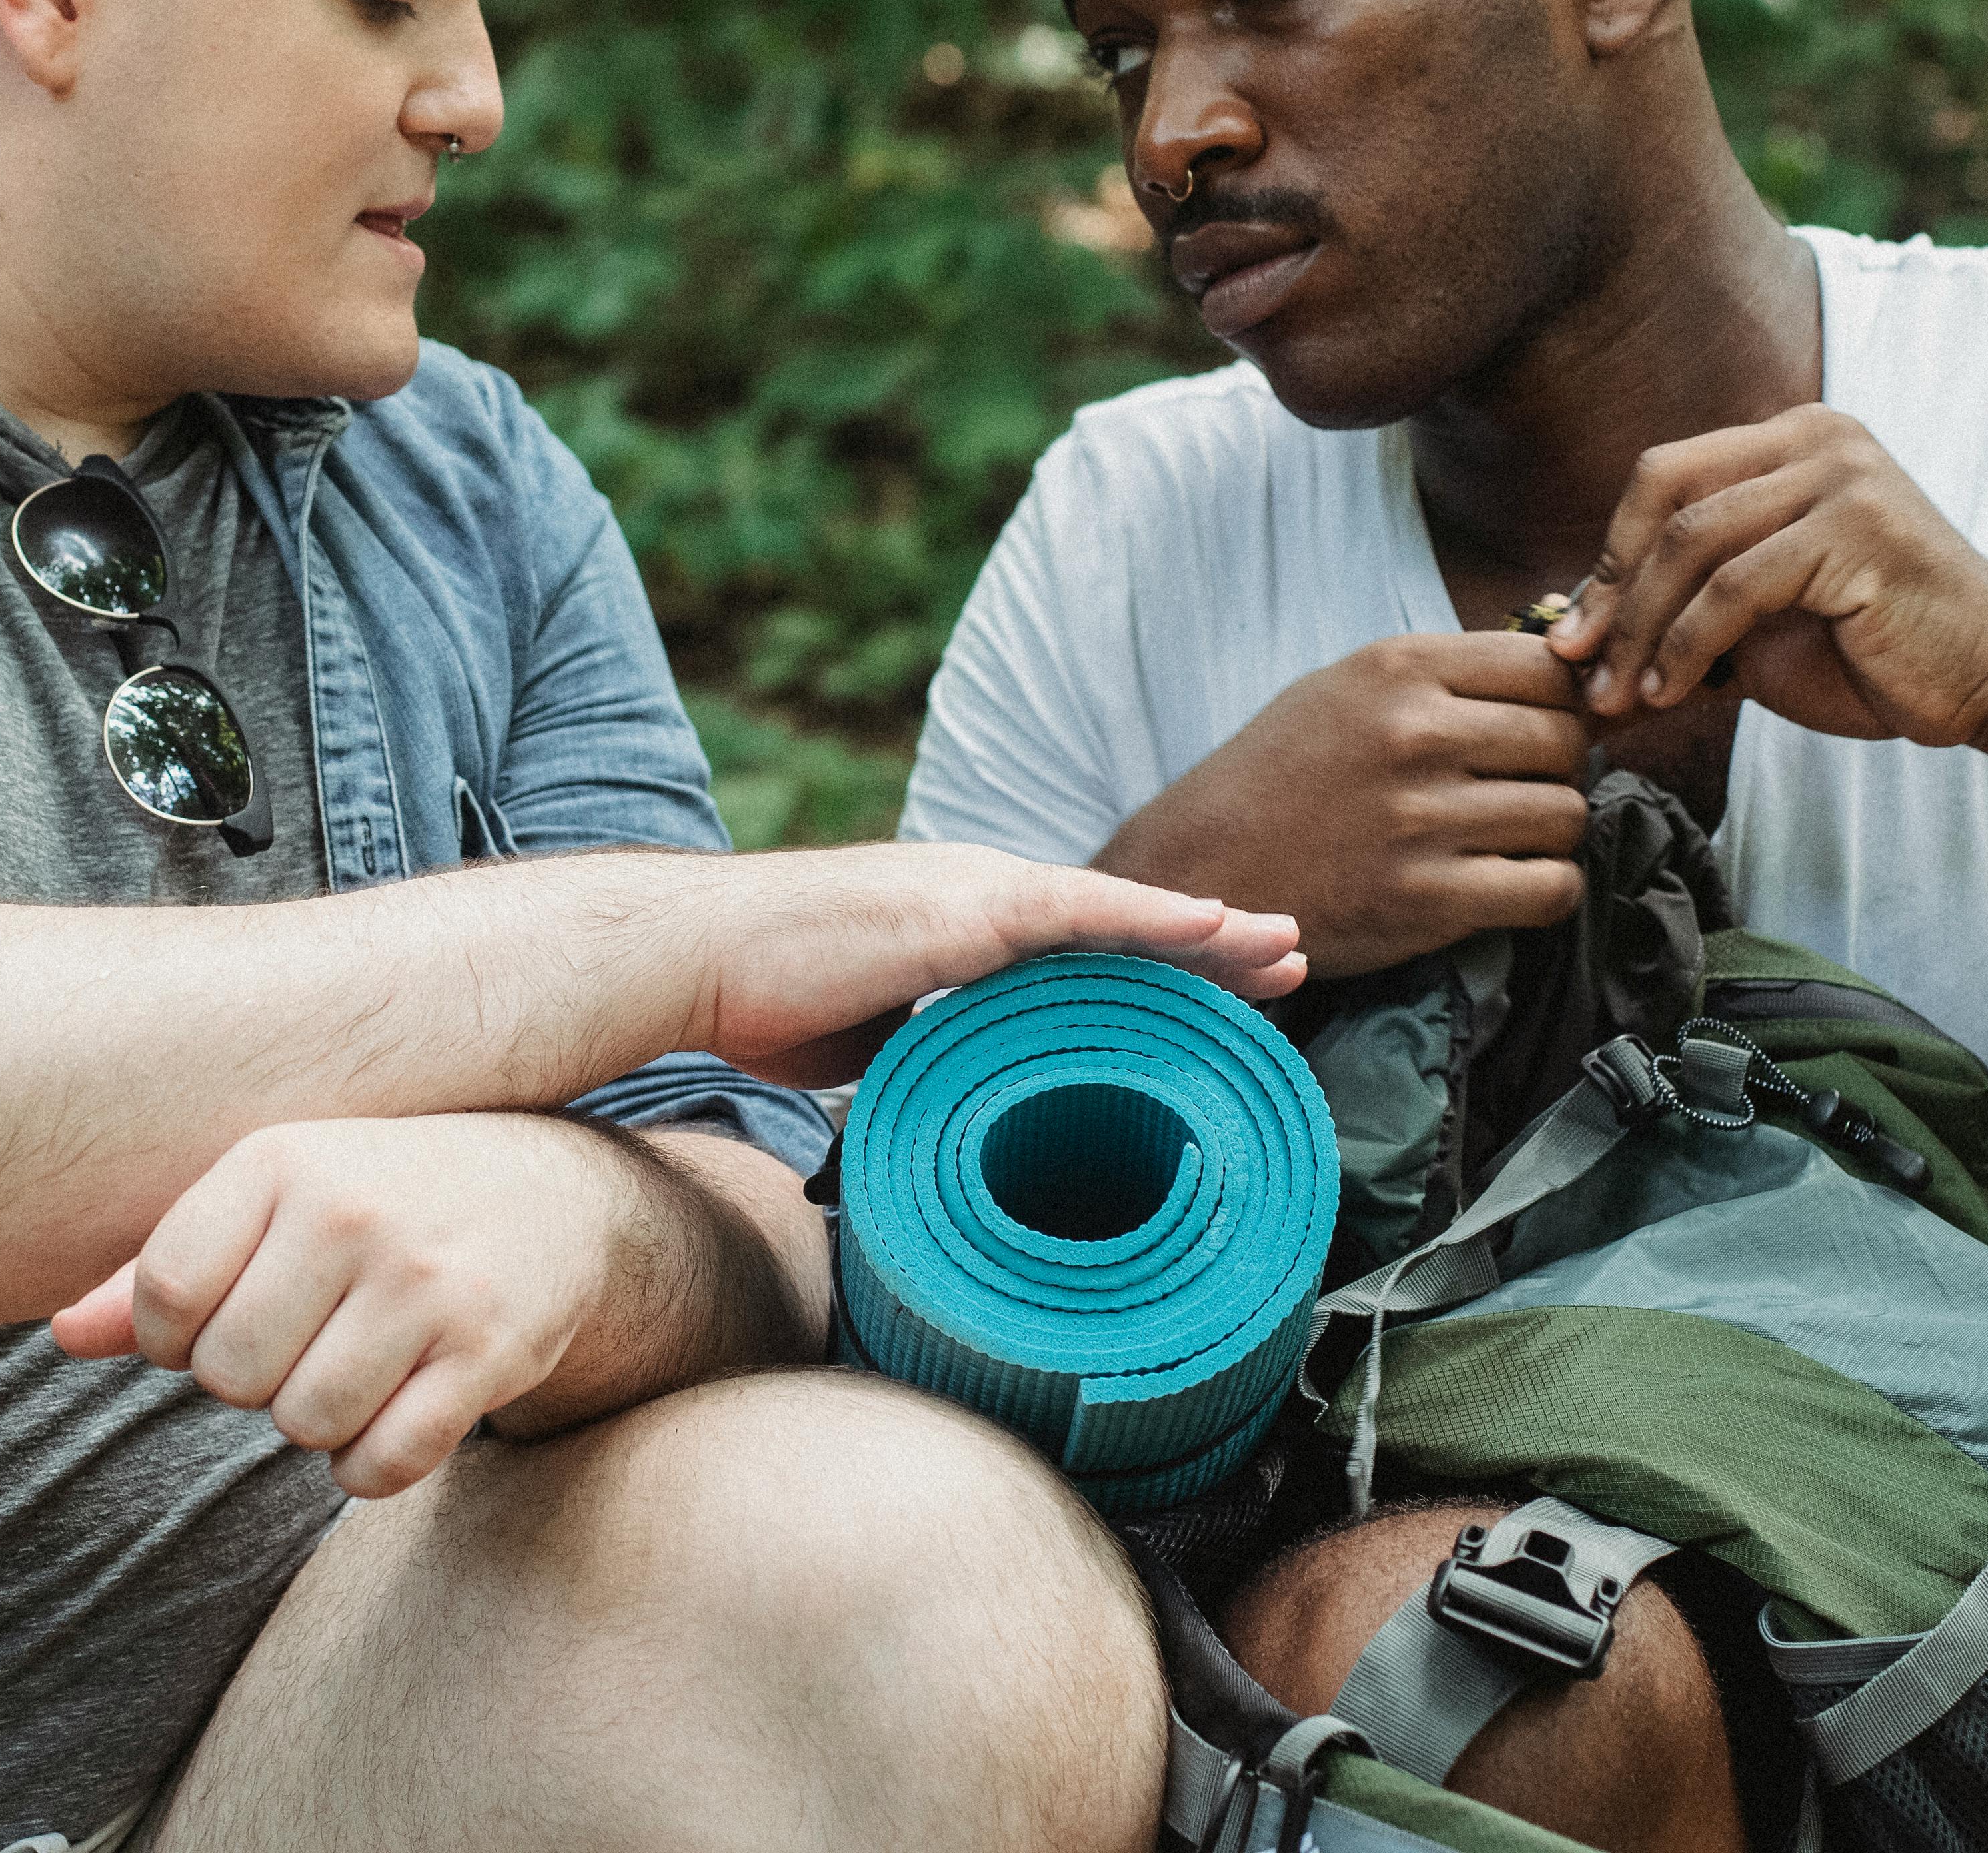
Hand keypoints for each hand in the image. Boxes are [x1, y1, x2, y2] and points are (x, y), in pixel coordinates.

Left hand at [50, 1111, 646, 1497]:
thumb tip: (60, 1335)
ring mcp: (426, 1283)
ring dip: (316, 1420)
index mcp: (282, 1160)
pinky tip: (397, 1406)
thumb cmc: (378, 1196)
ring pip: (302, 1425)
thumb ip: (160, 1266)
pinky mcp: (489, 1351)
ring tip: (354, 1364)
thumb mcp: (272, 1197)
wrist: (553, 1193)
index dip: (170, 1338)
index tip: (217, 1321)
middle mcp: (352, 1212)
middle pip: (227, 1375)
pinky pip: (382, 1466)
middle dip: (252, 1380)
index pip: (161, 1296)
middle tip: (304, 1340)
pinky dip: (374, 1463)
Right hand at [688, 840, 1305, 1085]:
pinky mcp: (961, 912)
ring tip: (1281, 948)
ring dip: (1204, 932)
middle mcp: (980, 895)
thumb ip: (918, 1041)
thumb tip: (942, 1091)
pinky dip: (1149, 918)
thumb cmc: (763, 994)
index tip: (1224, 982)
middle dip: (1208, 942)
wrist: (698, 958)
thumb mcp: (865, 1026)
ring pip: (1116, 914)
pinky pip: (1076, 914)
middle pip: (1119, 923)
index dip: (1158, 960)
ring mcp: (973, 897)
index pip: (1082, 945)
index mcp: (960, 922)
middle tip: (1290, 957)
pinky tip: (1209, 923)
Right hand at [1095, 634, 1592, 976]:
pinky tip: (1512, 884)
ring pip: (1567, 814)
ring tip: (1509, 837)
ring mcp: (1421, 820)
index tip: (1543, 727)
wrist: (1204, 868)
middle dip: (1561, 767)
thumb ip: (1446, 678)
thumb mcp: (1348, 688)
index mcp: (1398, 668)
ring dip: (1553, 832)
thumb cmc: (1282, 775)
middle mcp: (1414, 735)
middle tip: (1522, 787)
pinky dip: (1548, 890)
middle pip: (1567, 739)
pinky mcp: (1427, 900)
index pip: (1549, 668)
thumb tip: (1568, 678)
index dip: (1563, 701)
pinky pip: (1550, 889)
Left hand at [1543, 406, 1987, 747]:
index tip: (1574, 630)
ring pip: (1691, 543)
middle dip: (1610, 585)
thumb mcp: (1761, 617)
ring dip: (1640, 628)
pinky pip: (1735, 586)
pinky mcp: (1854, 529)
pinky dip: (1687, 645)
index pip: (1665, 475)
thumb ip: (1686, 602)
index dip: (1609, 553)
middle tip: (1577, 661)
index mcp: (1792, 439)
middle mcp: (1815, 438)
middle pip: (1666, 495)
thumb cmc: (1875, 651)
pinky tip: (1670, 692)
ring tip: (1619, 695)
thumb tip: (1580, 635)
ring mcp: (1839, 476)